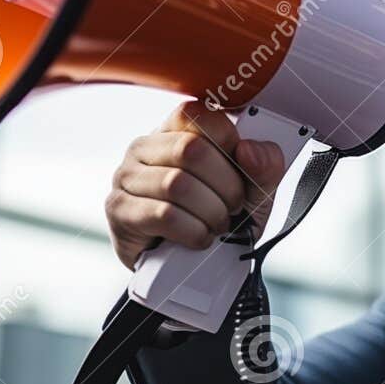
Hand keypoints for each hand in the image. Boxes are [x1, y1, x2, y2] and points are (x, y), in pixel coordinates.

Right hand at [105, 102, 286, 269]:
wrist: (192, 268)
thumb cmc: (217, 216)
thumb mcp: (254, 191)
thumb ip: (265, 166)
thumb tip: (249, 150)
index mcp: (175, 130)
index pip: (201, 115)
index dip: (230, 143)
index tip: (240, 169)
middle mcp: (145, 147)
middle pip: (192, 149)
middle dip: (225, 185)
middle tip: (234, 206)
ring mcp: (126, 177)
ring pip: (177, 184)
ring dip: (210, 212)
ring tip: (217, 224)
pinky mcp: (119, 209)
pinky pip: (162, 215)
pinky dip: (193, 231)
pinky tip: (200, 237)